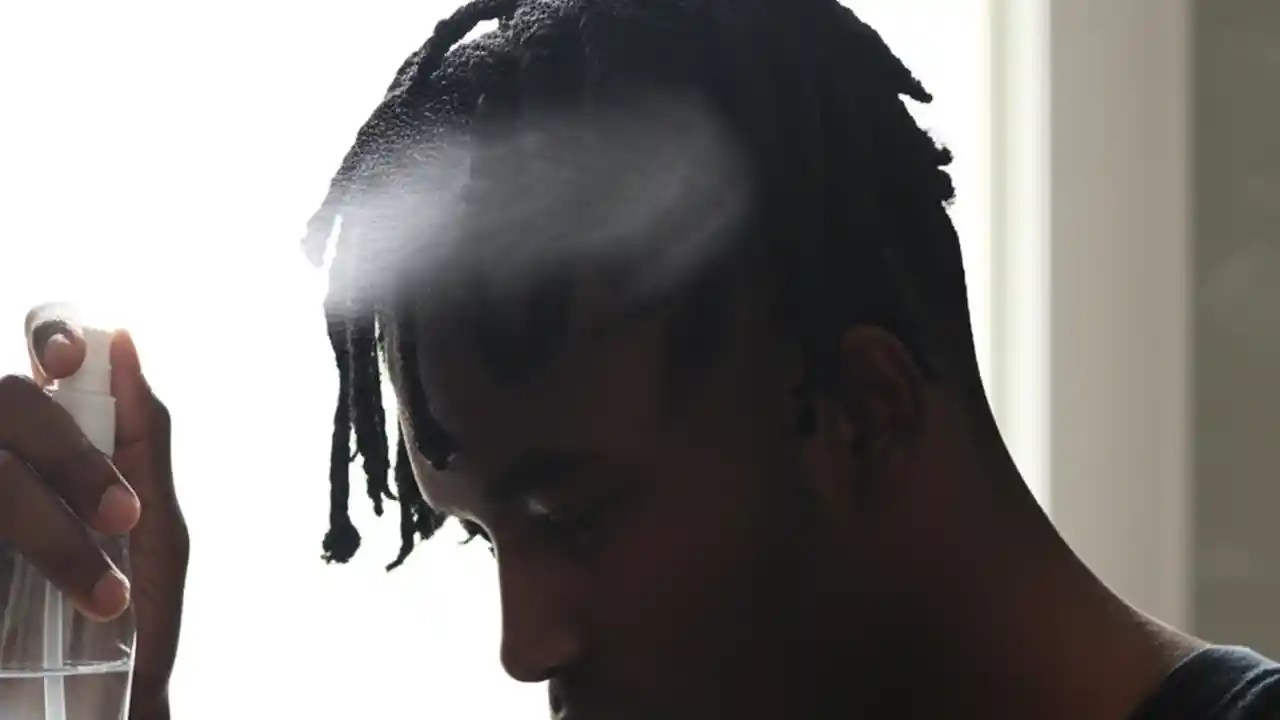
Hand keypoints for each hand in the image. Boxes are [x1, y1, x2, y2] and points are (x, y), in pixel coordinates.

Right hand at [3, 305, 188, 714]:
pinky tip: (20, 607)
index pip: (43, 355)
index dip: (50, 336)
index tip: (71, 363)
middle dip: (69, 461)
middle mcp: (9, 459)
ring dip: (49, 529)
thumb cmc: (138, 613)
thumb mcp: (152, 526)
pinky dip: (19, 554)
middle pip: (5, 404)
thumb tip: (126, 344)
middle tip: (123, 518)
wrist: (102, 704)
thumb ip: (141, 439)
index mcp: (55, 441)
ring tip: (107, 596)